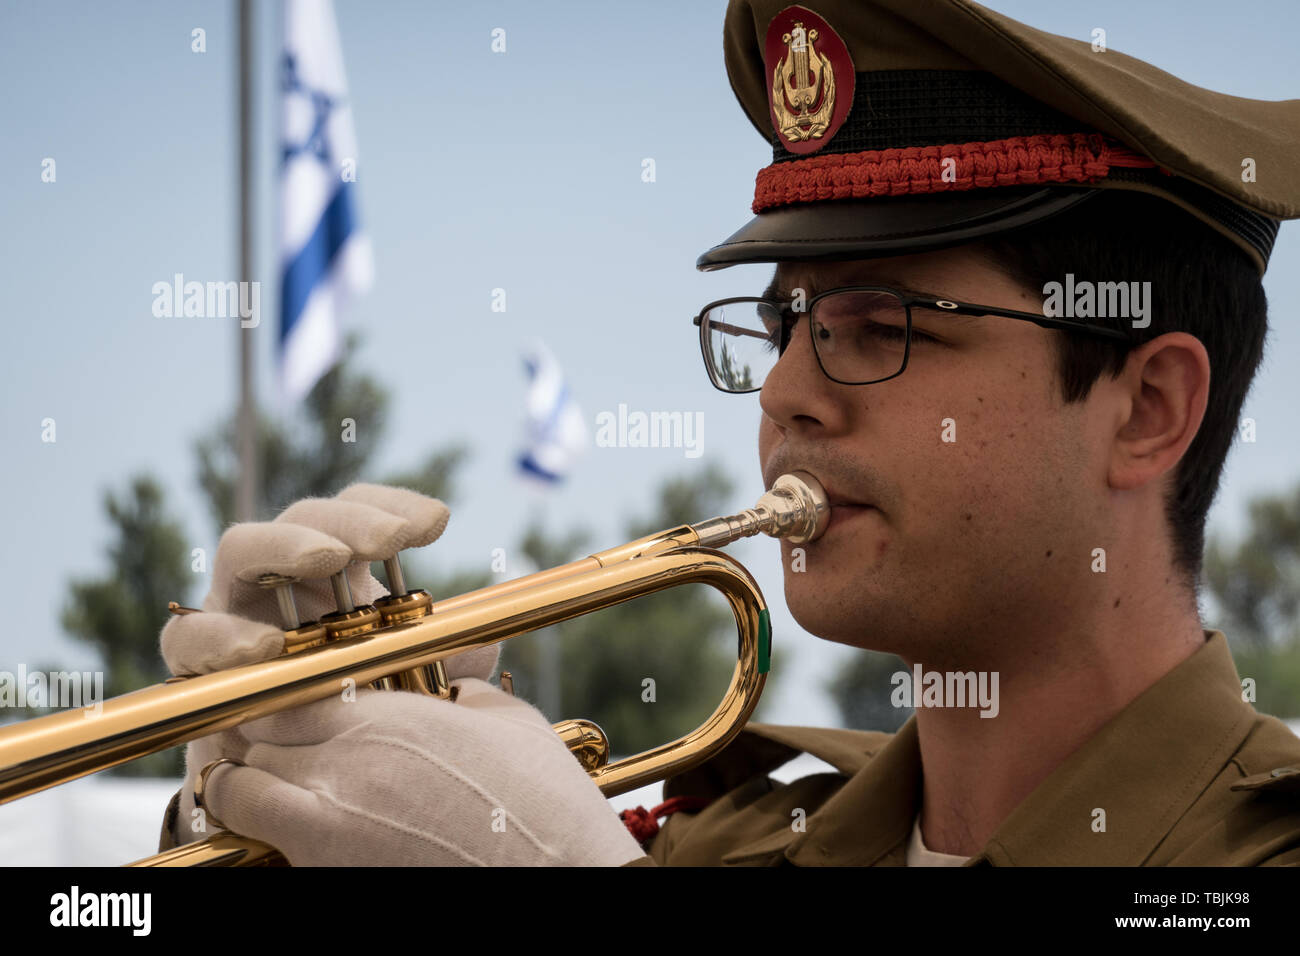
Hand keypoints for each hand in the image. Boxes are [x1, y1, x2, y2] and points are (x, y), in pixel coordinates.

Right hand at [159, 484, 498, 846]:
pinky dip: (222, 635)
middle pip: (305, 518)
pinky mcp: (194, 662)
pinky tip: (263, 647)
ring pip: (240, 550)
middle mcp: (282, 579)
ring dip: (283, 548)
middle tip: (387, 538)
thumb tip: (480, 654)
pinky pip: (189, 636)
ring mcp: (233, 609)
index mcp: (337, 573)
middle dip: (346, 519)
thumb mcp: (405, 690)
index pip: (360, 513)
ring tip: (324, 559)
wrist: (286, 790)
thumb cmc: (350, 722)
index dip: (393, 506)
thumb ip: (442, 667)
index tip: (437, 523)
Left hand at [197, 679, 646, 865]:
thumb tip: (455, 692)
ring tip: (271, 797)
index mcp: (386, 719)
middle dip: (257, 745)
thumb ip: (467, 695)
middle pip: (251, 740)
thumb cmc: (548, 811)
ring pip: (238, 794)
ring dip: (247, 791)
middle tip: (275, 753)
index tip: (293, 712)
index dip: (282, 703)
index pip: (285, 692)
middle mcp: (342, 769)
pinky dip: (266, 838)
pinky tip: (300, 840)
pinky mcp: (325, 877)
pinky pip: (264, 846)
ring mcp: (325, 830)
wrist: (562, 883)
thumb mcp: (512, 727)